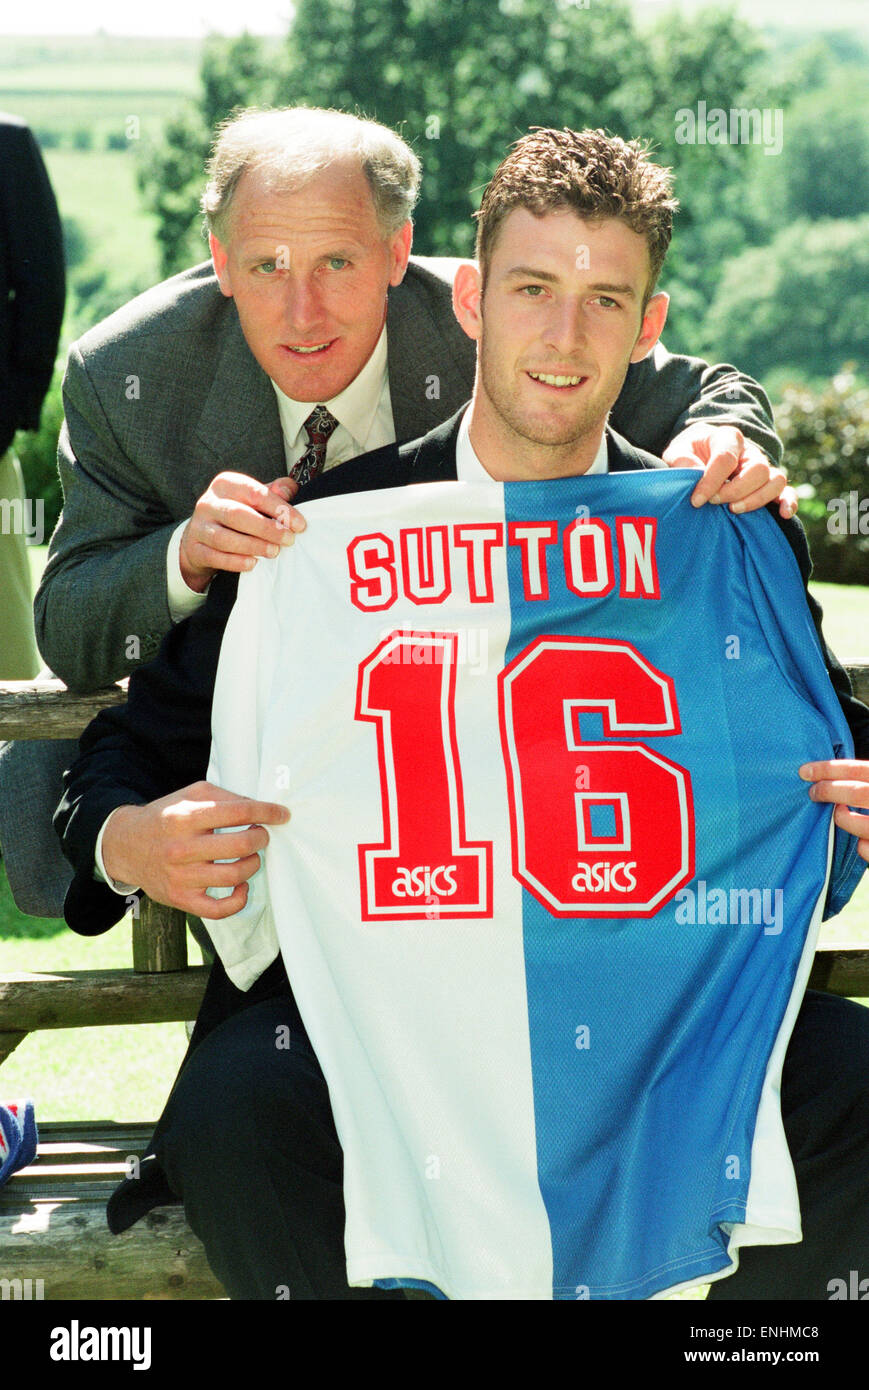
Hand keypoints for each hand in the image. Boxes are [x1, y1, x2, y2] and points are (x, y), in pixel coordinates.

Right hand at [102, 781, 290, 915]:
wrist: (126, 846)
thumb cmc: (166, 818)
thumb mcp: (189, 795)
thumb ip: (223, 796)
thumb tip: (258, 806)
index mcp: (185, 817)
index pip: (238, 812)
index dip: (267, 812)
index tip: (281, 814)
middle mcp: (182, 847)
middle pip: (241, 845)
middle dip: (261, 838)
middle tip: (261, 836)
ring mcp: (181, 877)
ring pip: (235, 875)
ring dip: (254, 864)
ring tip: (251, 856)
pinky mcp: (181, 899)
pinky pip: (219, 909)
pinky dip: (239, 899)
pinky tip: (241, 885)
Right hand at [179, 472, 306, 592]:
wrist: (202, 535)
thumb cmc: (236, 514)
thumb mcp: (253, 498)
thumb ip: (273, 492)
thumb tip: (290, 488)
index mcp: (226, 484)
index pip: (254, 493)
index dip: (279, 509)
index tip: (300, 525)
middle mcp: (208, 502)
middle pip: (237, 515)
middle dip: (266, 529)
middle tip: (288, 540)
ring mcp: (199, 526)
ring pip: (224, 538)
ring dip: (252, 546)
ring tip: (274, 552)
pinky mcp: (195, 548)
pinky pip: (215, 557)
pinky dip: (235, 562)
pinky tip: (253, 563)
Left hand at [663, 424, 797, 519]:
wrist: (700, 455)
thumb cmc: (689, 454)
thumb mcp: (677, 451)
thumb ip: (680, 461)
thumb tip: (693, 474)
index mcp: (728, 437)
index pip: (726, 458)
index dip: (711, 481)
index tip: (696, 500)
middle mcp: (750, 451)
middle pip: (757, 469)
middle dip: (735, 490)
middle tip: (714, 502)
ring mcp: (762, 467)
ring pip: (775, 480)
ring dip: (756, 499)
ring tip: (734, 510)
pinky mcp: (768, 484)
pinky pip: (787, 491)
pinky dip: (788, 502)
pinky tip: (783, 515)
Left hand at [799, 760, 868, 861]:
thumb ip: (863, 784)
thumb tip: (831, 777)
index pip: (858, 769)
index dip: (829, 769)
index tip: (804, 771)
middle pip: (857, 793)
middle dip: (828, 791)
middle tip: (812, 793)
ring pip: (861, 824)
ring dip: (844, 819)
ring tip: (839, 814)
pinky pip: (866, 848)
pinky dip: (861, 846)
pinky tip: (860, 841)